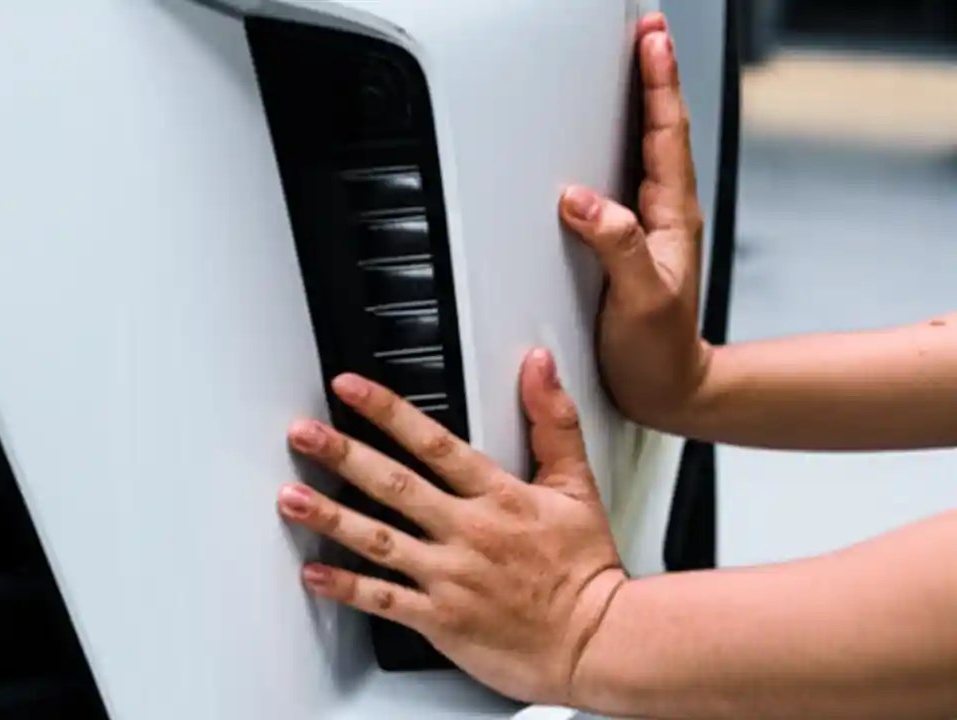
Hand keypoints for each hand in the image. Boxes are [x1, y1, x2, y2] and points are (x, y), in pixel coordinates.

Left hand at [276, 349, 625, 704]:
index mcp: (498, 497)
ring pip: (378, 540)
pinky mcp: (441, 619)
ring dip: (330, 516)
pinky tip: (314, 571)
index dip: (387, 411)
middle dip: (343, 455)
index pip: (434, 443)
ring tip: (289, 497)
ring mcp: (450, 577)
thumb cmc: (585, 570)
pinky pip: (384, 600)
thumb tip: (539, 365)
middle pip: (395, 485)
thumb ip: (553, 420)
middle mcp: (468, 532)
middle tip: (303, 435)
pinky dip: (346, 587)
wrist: (599, 643)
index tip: (349, 389)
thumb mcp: (577, 485)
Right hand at [559, 13, 712, 430]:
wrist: (670, 392)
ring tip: (634, 64)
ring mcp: (648, 227)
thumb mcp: (641, 299)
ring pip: (645, 148)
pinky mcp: (629, 242)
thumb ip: (616, 245)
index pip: (665, 135)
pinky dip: (621, 142)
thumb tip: (582, 199)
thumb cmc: (660, 353)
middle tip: (646, 31)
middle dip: (653, 75)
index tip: (650, 40)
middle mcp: (662, 215)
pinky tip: (607, 137)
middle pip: (659, 128)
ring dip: (642, 101)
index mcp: (671, 218)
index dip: (657, 84)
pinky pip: (625, 177)